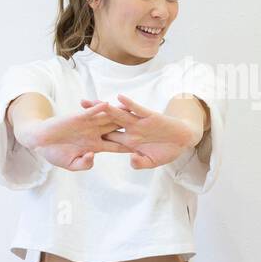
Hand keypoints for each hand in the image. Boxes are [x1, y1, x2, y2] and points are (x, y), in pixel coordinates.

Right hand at [21, 102, 133, 171]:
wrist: (40, 141)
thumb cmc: (55, 154)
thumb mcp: (71, 164)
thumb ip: (84, 164)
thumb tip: (93, 157)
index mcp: (96, 146)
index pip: (116, 146)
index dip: (129, 148)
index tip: (144, 149)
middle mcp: (95, 133)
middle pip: (117, 129)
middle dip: (132, 127)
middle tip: (148, 126)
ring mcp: (88, 124)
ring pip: (107, 117)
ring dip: (119, 113)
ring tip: (133, 109)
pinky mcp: (78, 117)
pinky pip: (91, 111)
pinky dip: (98, 108)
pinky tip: (108, 104)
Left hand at [81, 94, 199, 169]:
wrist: (183, 140)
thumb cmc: (167, 151)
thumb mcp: (152, 162)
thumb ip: (140, 163)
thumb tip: (130, 159)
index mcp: (129, 142)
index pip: (108, 138)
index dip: (94, 136)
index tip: (79, 135)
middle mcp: (131, 130)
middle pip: (109, 122)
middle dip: (94, 116)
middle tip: (78, 110)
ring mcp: (140, 122)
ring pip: (120, 114)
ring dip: (107, 107)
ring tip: (93, 101)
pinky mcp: (150, 117)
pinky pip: (137, 109)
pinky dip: (129, 104)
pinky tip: (119, 98)